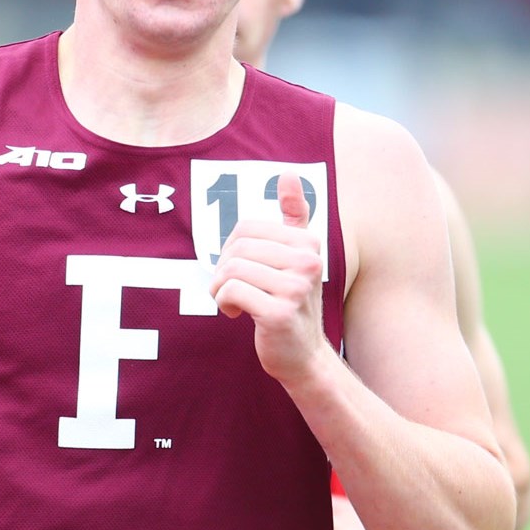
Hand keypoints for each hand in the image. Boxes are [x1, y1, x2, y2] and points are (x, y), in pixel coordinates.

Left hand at [210, 173, 326, 383]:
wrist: (304, 356)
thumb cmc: (294, 303)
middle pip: (238, 248)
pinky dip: (224, 303)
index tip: (239, 268)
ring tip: (231, 301)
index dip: (231, 249)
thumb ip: (295, 216)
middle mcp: (308, 262)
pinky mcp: (279, 313)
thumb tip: (289, 173)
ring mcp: (296, 288)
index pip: (246, 228)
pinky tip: (235, 314)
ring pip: (232, 270)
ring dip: (220, 289)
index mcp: (309, 242)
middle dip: (223, 270)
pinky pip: (231, 293)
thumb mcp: (298, 257)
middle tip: (229, 289)